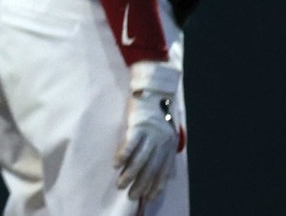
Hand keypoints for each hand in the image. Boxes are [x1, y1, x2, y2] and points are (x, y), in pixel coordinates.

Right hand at [116, 62, 182, 200]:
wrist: (155, 89)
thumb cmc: (159, 110)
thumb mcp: (168, 132)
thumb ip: (167, 152)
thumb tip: (169, 174)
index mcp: (169, 145)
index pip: (163, 170)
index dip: (156, 185)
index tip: (148, 196)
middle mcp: (161, 142)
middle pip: (151, 169)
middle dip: (142, 184)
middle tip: (132, 196)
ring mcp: (150, 134)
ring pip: (141, 160)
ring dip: (130, 174)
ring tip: (121, 184)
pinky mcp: (138, 125)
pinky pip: (130, 144)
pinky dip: (123, 155)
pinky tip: (116, 164)